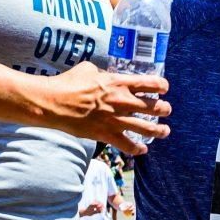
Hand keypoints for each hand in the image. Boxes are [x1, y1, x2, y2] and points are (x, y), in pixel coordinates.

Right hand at [46, 64, 171, 155]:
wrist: (54, 103)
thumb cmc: (68, 83)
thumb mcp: (88, 69)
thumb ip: (102, 73)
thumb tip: (104, 75)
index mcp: (119, 83)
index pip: (151, 83)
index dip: (162, 86)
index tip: (164, 88)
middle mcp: (122, 101)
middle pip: (155, 107)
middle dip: (164, 109)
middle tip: (166, 110)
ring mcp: (116, 119)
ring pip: (147, 128)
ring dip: (159, 131)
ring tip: (165, 131)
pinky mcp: (107, 134)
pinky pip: (128, 145)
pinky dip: (137, 149)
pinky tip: (142, 150)